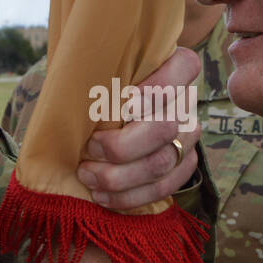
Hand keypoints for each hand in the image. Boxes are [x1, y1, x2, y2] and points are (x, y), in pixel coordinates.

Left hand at [78, 46, 199, 209]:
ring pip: (162, 163)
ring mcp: (188, 136)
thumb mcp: (98, 69)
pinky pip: (163, 188)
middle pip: (165, 127)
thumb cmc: (98, 86)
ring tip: (88, 175)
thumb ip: (96, 70)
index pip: (183, 69)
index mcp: (177, 66)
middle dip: (122, 145)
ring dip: (120, 176)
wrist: (106, 113)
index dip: (157, 88)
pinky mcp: (184, 165)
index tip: (123, 103)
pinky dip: (129, 197)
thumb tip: (74, 84)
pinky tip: (102, 195)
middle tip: (91, 147)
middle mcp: (188, 102)